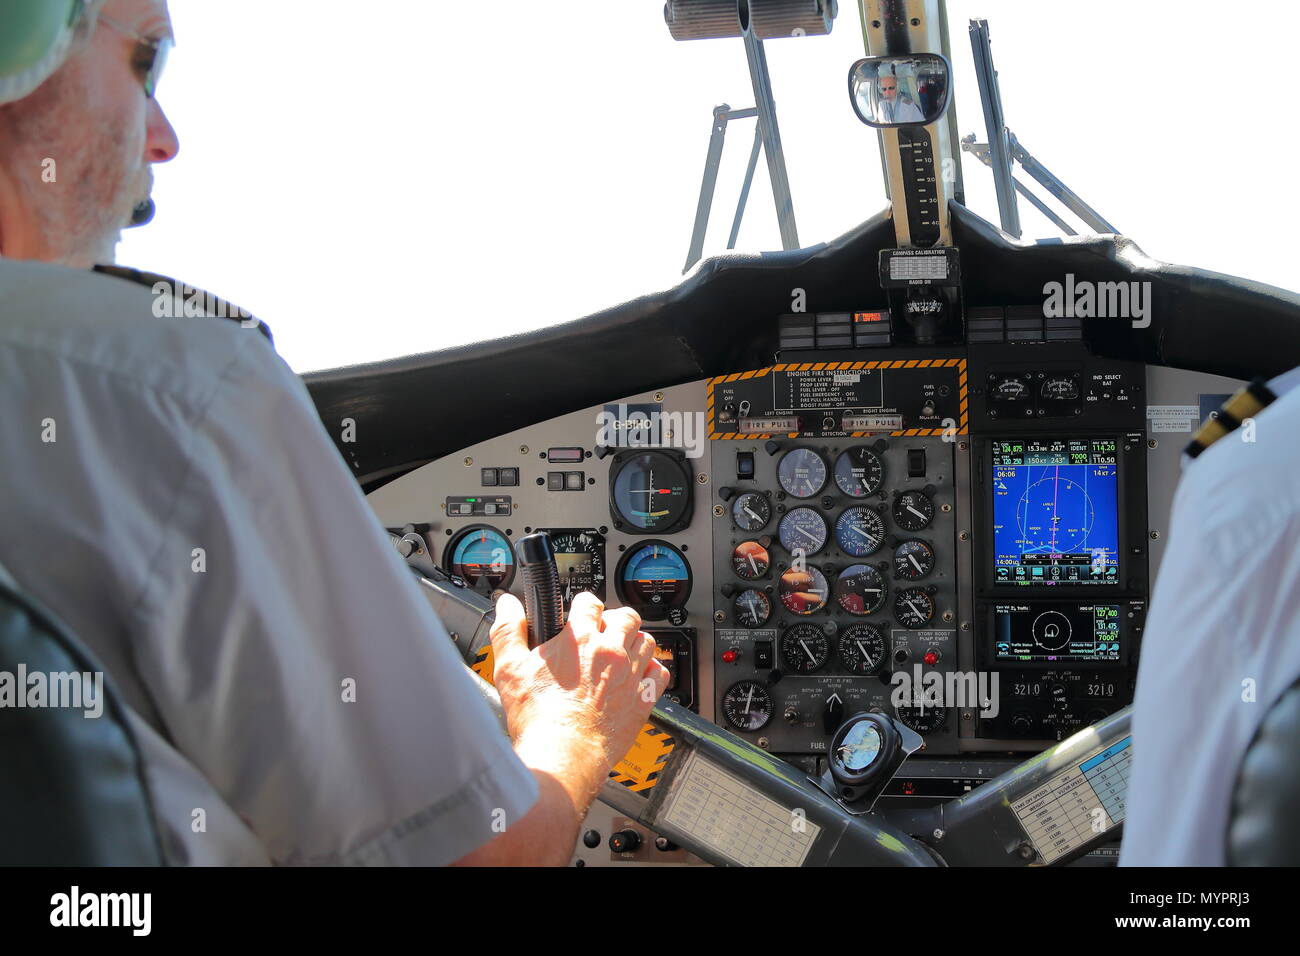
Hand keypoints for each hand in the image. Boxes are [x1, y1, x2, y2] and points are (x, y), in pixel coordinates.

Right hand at [489, 591, 669, 774]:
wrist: (563, 755)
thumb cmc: (538, 718)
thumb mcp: (510, 668)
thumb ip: (508, 631)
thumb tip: (507, 607)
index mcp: (580, 640)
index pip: (590, 603)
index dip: (584, 604)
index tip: (581, 611)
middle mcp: (611, 653)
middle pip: (626, 617)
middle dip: (615, 619)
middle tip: (605, 630)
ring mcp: (630, 675)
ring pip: (646, 641)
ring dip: (635, 641)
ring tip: (622, 650)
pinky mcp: (642, 700)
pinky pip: (660, 673)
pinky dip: (652, 669)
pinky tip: (640, 675)